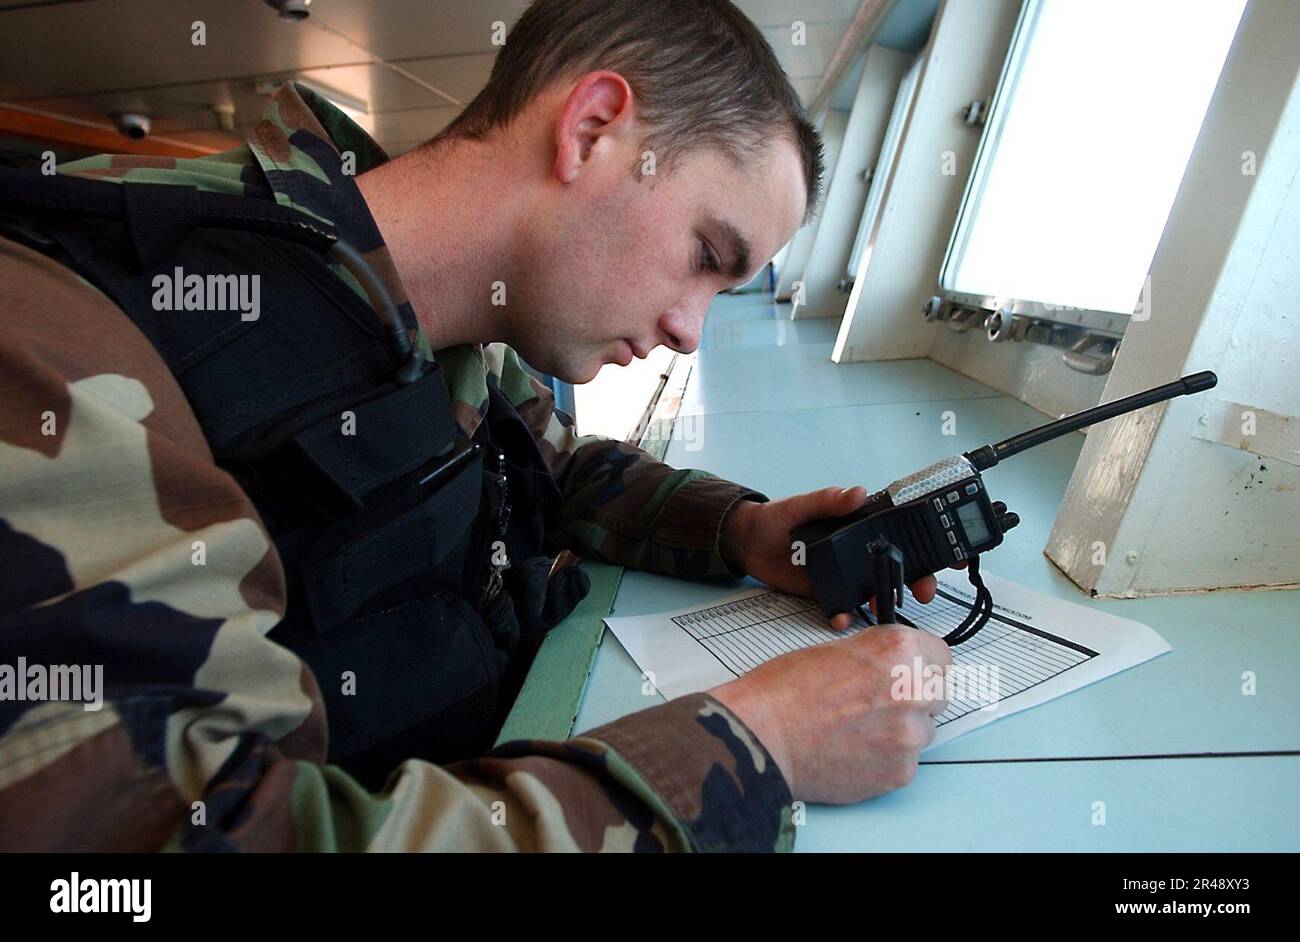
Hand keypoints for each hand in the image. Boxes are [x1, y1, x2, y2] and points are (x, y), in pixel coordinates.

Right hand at [709, 623, 952, 802]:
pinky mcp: (900, 772)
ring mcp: (909, 735)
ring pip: (923, 731)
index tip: (910, 672)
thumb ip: (878, 656)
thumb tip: (896, 668)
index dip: (921, 664)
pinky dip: (885, 758)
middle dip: (913, 697)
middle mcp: (913, 690)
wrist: (761, 736)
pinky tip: (853, 749)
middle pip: (937, 694)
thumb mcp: (836, 649)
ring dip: (900, 730)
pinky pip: (905, 762)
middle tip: (875, 703)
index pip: (941, 655)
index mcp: (898, 651)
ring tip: (857, 729)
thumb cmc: (784, 691)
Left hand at [722, 486, 936, 628]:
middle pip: (900, 564)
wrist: (747, 544)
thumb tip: (856, 492)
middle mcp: (859, 549)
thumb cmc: (774, 518)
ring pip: (879, 588)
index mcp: (858, 524)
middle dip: (919, 578)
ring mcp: (847, 572)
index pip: (902, 530)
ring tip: (883, 607)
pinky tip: (842, 618)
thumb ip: (826, 500)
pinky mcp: (830, 592)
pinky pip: (846, 606)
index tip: (951, 553)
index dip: (931, 540)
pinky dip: (847, 615)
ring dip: (887, 599)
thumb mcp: (799, 504)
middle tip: (924, 590)